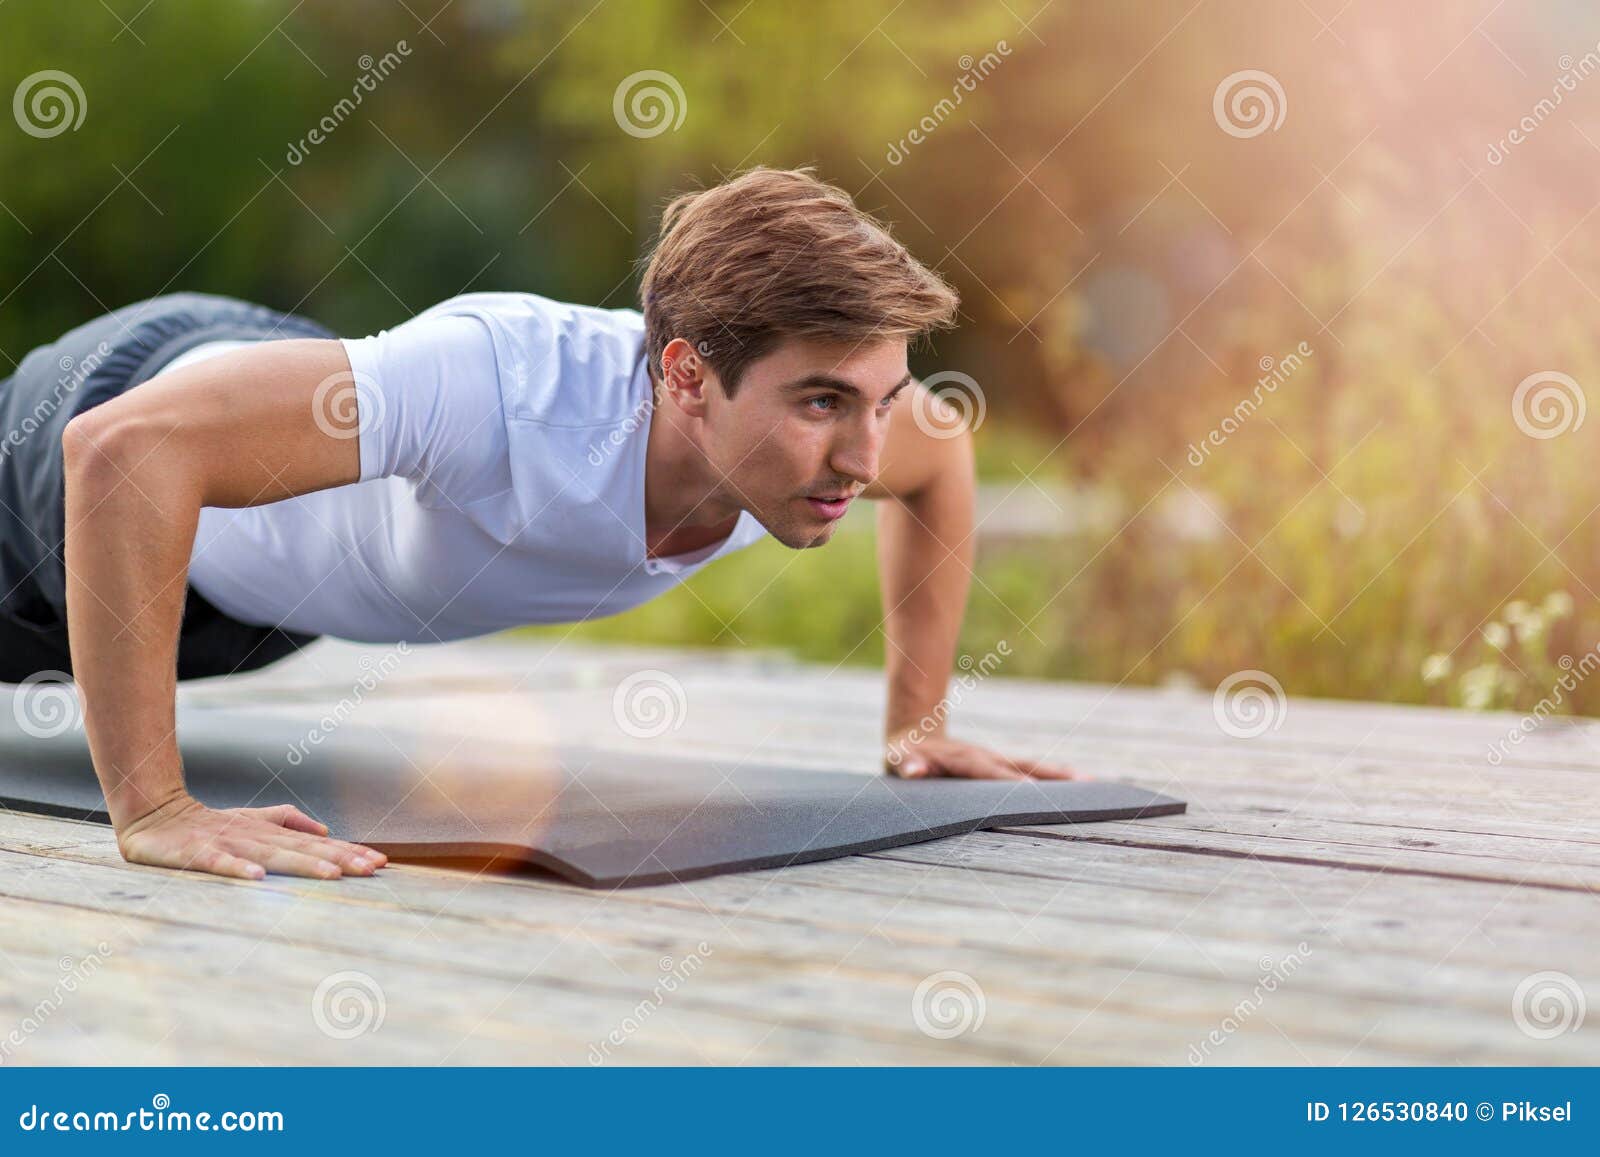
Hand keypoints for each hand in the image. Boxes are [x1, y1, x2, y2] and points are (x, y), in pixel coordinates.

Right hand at [117, 794, 387, 880]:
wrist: (153, 814)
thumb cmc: (209, 824)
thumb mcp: (253, 821)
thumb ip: (289, 822)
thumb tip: (326, 831)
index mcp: (270, 833)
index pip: (317, 845)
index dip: (349, 852)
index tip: (381, 863)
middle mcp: (255, 836)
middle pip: (304, 850)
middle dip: (340, 860)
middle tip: (372, 870)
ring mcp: (227, 843)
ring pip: (271, 855)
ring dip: (303, 865)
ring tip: (333, 875)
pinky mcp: (195, 852)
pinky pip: (219, 863)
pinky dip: (238, 869)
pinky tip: (258, 878)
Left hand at [884, 732, 1086, 780]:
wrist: (913, 734)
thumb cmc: (905, 754)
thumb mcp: (899, 759)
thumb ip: (907, 765)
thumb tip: (914, 771)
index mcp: (968, 761)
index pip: (995, 776)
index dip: (1015, 785)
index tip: (1039, 796)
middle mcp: (988, 758)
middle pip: (1026, 770)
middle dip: (1054, 779)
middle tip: (1088, 787)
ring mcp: (996, 761)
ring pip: (1033, 769)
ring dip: (1061, 776)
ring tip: (1094, 784)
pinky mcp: (999, 766)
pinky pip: (1029, 773)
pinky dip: (1053, 779)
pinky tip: (1076, 787)